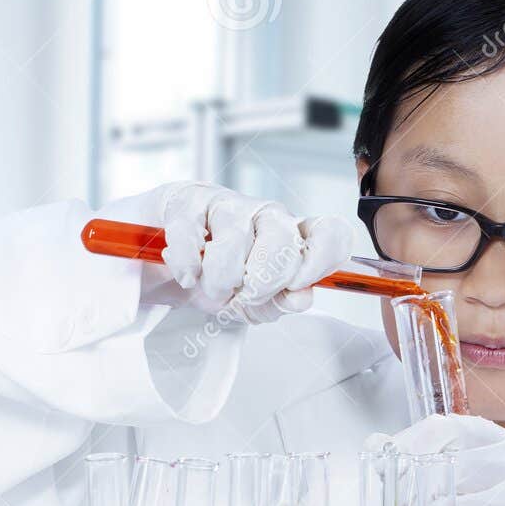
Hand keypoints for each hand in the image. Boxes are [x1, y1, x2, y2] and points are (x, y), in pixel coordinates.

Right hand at [124, 182, 351, 323]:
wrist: (175, 259)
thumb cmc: (225, 276)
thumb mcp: (258, 302)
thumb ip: (282, 301)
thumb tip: (301, 297)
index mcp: (294, 238)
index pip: (329, 234)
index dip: (321, 260)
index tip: (298, 284)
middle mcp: (268, 216)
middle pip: (283, 240)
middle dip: (261, 281)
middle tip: (244, 292)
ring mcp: (229, 205)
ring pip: (233, 244)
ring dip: (218, 280)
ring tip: (212, 285)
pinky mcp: (188, 203)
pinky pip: (189, 238)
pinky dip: (186, 266)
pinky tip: (187, 273)